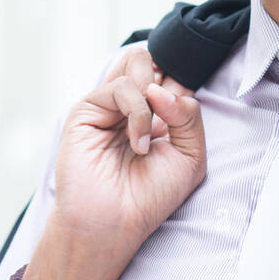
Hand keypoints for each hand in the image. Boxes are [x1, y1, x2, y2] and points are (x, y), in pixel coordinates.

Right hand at [51, 46, 206, 247]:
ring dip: (153, 94)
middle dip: (169, 78)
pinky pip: (121, 87)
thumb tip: (160, 88)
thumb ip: (189, 115)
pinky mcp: (88, 109)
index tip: (184, 112)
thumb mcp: (191, 155)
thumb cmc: (150, 196)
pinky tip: (137, 143)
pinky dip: (138, 113)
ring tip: (149, 134)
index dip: (185, 82)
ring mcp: (110, 104)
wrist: (116, 222)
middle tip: (168, 114)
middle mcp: (134, 104)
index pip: (175, 73)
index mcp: (160, 113)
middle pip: (155, 57)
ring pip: (138, 60)